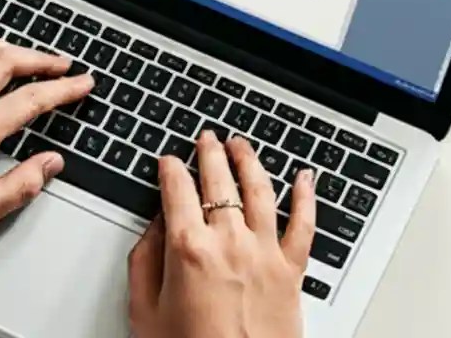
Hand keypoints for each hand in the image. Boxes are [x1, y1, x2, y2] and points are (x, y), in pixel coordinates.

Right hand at [128, 132, 315, 337]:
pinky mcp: (291, 272)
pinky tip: (305, 178)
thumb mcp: (145, 311)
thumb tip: (154, 229)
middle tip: (206, 139)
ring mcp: (265, 254)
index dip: (171, 168)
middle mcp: (229, 243)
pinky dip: (307, 196)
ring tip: (241, 145)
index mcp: (188, 249)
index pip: (177, 189)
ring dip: (249, 161)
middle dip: (209, 153)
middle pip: (219, 180)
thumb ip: (144, 262)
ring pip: (261, 190)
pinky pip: (305, 224)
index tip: (169, 160)